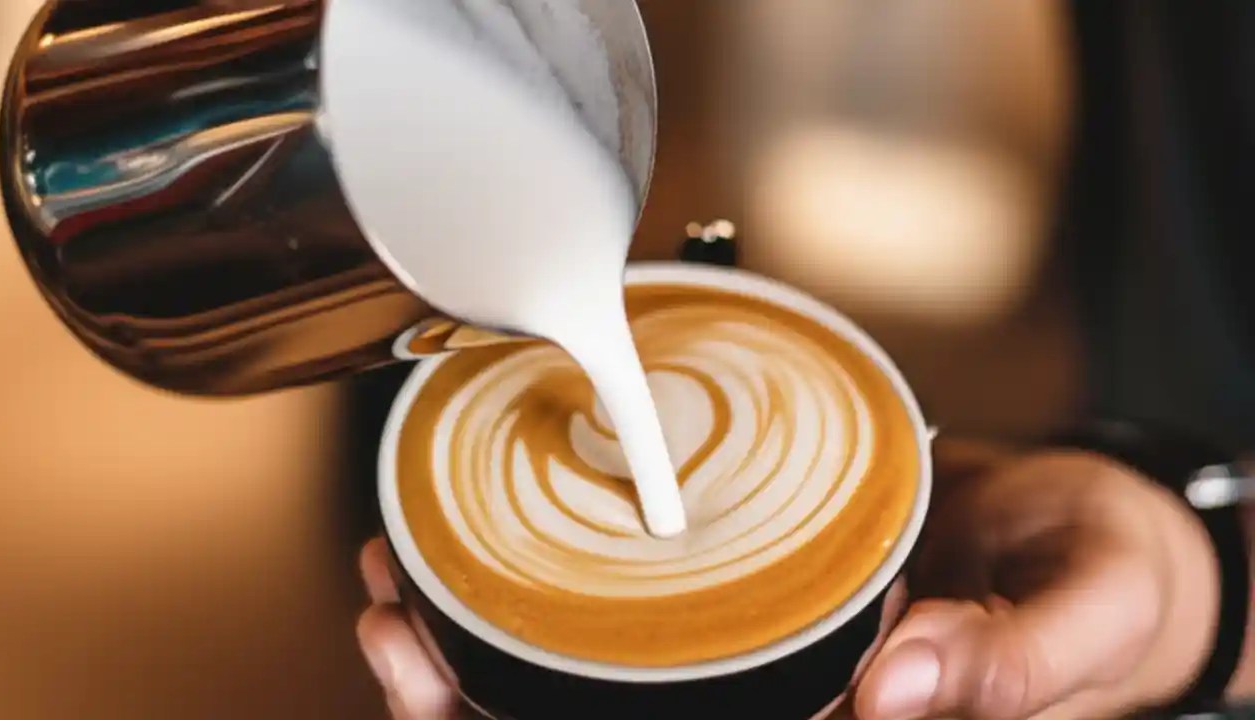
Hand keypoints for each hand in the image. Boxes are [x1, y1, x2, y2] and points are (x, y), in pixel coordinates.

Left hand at [355, 445, 1221, 719]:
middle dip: (463, 691)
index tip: (422, 687)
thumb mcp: (1086, 619)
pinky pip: (635, 594)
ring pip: (587, 669)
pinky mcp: (753, 583)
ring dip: (480, 632)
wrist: (1101, 542)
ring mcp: (750, 649)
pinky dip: (552, 567)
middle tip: (383, 619)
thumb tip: (897, 692)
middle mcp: (772, 698)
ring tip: (402, 575)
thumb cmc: (1104, 590)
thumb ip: (1011, 663)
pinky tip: (493, 525)